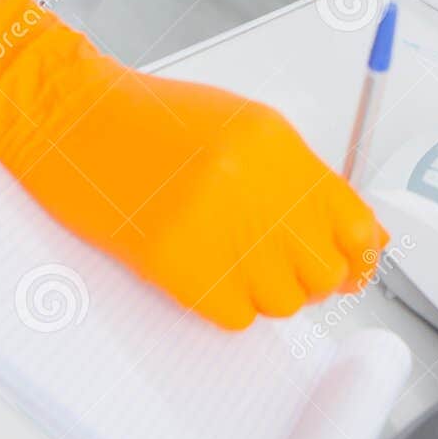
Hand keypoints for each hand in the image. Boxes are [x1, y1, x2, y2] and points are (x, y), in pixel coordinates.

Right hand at [0, 0, 386, 327]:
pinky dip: (228, 307)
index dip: (360, 253)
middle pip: (324, 269)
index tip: (356, 264)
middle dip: (315, 279)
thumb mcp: (244, 129)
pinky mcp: (176, 264)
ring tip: (237, 264)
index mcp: (277, 146)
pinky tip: (207, 274)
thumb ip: (299, 176)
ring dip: (268, 294)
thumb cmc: (155, 124)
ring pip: (283, 301)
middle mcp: (254, 186)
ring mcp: (214, 227)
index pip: (352, 221)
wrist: (77, 121)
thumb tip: (355, 231)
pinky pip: (236, 317)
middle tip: (290, 269)